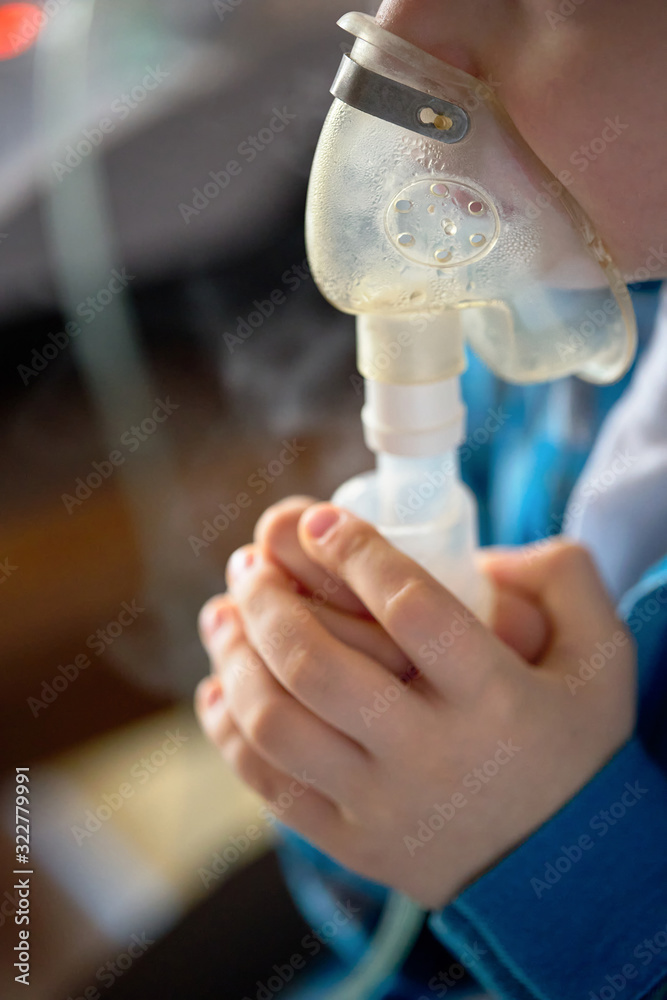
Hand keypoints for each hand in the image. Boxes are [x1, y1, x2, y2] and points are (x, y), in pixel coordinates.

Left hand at [196, 502, 635, 908]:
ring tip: (222, 613)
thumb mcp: (602, 660)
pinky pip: (270, 784)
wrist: (562, 871)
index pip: (411, 609)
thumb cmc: (575, 750)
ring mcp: (382, 805)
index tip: (319, 520)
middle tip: (249, 564)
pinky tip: (219, 688)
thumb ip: (563, 582)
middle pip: (319, 665)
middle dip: (268, 601)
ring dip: (235, 658)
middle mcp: (430, 753)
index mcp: (494, 698)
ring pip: (277, 724)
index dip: (356, 553)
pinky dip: (230, 732)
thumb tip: (485, 554)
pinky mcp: (352, 842)